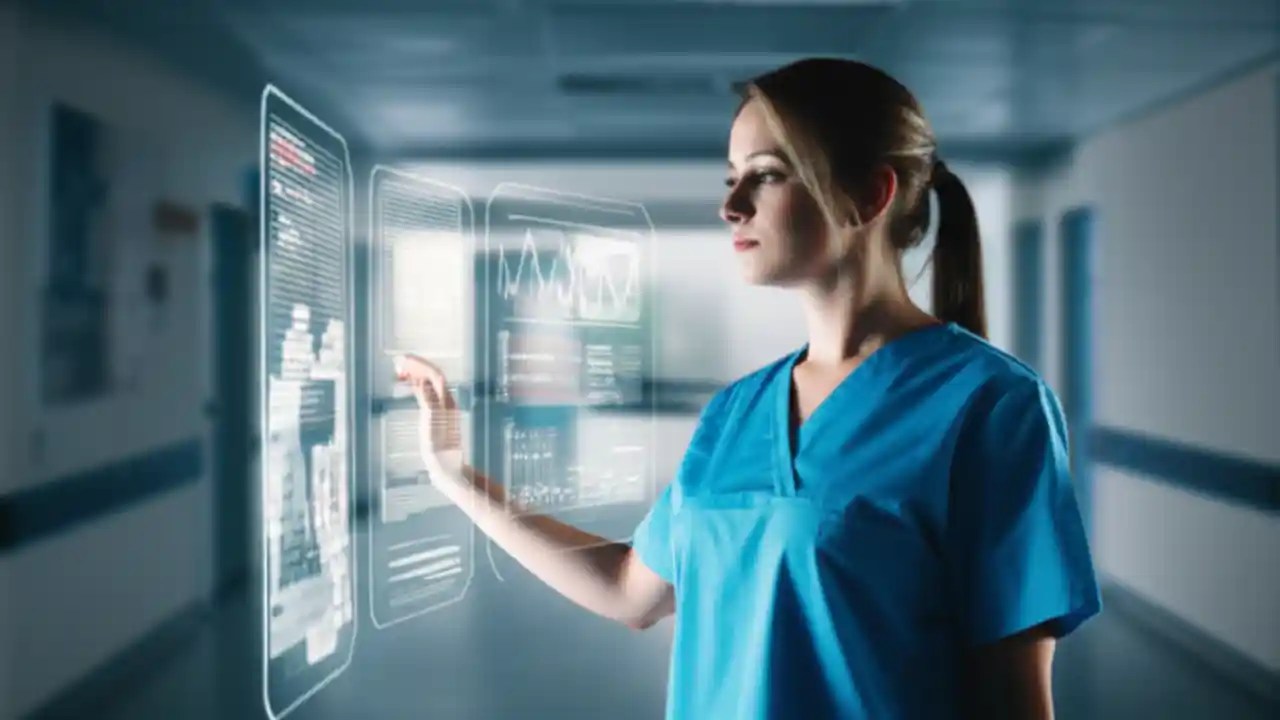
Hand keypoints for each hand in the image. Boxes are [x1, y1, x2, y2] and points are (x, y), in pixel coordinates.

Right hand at [393, 354, 462, 478]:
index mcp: (446, 403)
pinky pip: (427, 393)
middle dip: (416, 366)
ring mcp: (442, 408)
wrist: (447, 468)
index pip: (435, 375)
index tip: (404, 358)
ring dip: (416, 374)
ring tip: (399, 371)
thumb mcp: (431, 426)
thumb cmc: (439, 451)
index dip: (420, 364)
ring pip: (430, 384)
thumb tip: (422, 381)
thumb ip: (428, 402)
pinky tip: (408, 385)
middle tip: (398, 363)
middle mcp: (446, 402)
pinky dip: (417, 386)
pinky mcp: (437, 416)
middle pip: (433, 376)